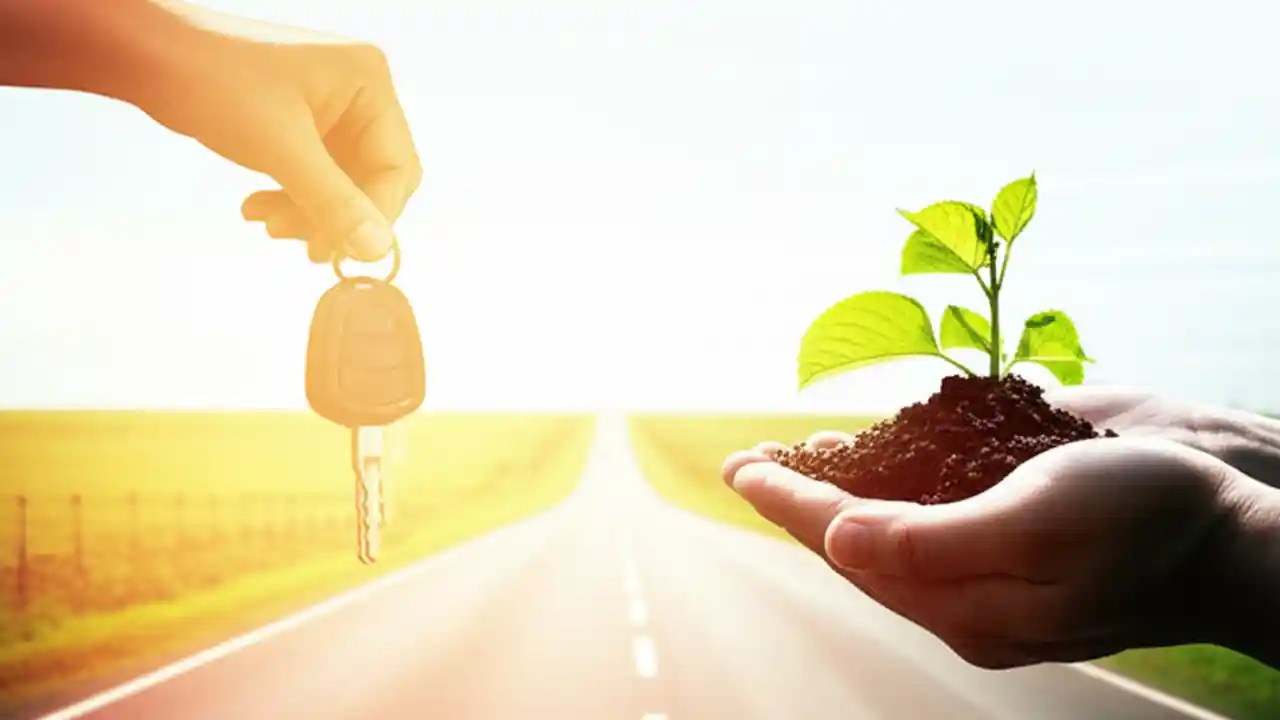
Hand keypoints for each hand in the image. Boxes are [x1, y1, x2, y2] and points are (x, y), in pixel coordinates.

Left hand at [137, 4, 421, 261]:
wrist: (145, 52)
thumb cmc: (212, 81)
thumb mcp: (279, 148)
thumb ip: (334, 202)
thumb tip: (377, 252)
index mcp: (368, 81)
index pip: (396, 167)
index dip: (375, 215)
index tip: (344, 252)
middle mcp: (358, 91)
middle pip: (373, 178)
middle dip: (338, 215)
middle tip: (304, 247)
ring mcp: (331, 106)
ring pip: (342, 183)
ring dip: (309, 212)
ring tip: (267, 225)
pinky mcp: (302, 120)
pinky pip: (315, 173)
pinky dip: (291, 196)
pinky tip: (256, 206)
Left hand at [721, 389, 1277, 668]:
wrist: (1233, 531)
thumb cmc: (1146, 520)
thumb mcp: (1038, 527)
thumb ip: (933, 542)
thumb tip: (838, 540)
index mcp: (966, 603)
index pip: (851, 546)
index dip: (791, 503)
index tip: (740, 469)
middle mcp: (967, 593)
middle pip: (859, 545)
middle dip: (800, 502)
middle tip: (748, 467)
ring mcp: (991, 569)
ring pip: (890, 533)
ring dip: (839, 495)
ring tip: (790, 464)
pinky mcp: (1014, 539)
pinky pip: (933, 520)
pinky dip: (893, 488)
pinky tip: (873, 464)